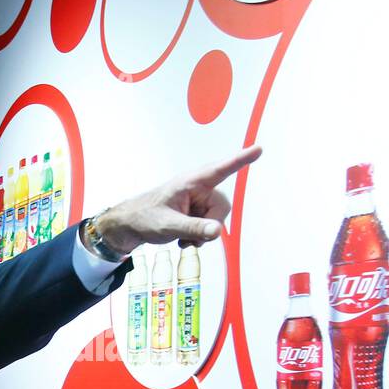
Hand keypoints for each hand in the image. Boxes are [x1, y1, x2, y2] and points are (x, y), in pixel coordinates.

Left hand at [92, 146, 261, 256]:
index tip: (258, 149)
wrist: (130, 226)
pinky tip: (183, 239)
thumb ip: (194, 228)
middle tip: (190, 237)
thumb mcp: (168, 224)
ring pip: (216, 220)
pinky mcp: (196, 213)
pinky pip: (209, 227)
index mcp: (191, 182)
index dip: (241, 160)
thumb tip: (217, 231)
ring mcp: (197, 202)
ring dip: (203, 234)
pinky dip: (199, 236)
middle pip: (222, 207)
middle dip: (211, 226)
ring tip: (183, 238)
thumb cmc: (144, 217)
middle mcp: (198, 189)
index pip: (220, 170)